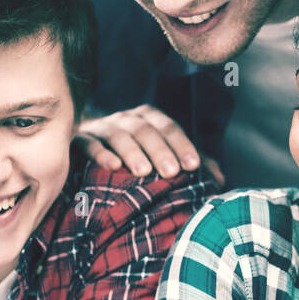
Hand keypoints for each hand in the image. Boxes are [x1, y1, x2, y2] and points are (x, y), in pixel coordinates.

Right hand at [75, 104, 223, 184]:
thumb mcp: (164, 156)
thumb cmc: (136, 155)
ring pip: (119, 134)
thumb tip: (219, 180)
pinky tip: (112, 166)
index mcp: (149, 119)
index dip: (182, 145)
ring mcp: (102, 127)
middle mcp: (127, 119)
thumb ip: (190, 164)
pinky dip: (100, 153)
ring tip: (144, 172)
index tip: (193, 166)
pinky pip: (89, 144)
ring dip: (133, 152)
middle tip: (172, 173)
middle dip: (160, 151)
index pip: (169, 128)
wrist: (89, 147)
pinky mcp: (80, 140)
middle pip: (145, 130)